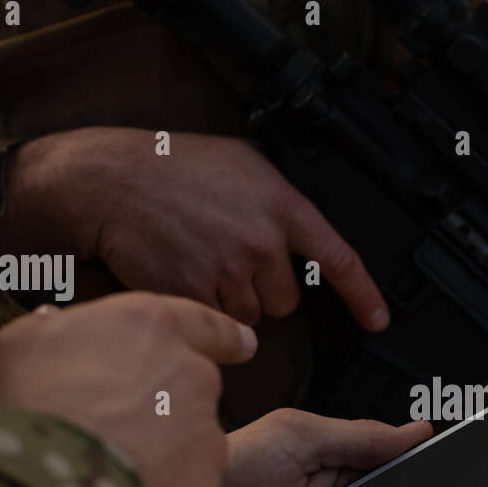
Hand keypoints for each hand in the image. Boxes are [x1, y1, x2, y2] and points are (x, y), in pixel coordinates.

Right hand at [0, 128, 388, 330]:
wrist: (108, 181)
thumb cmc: (170, 167)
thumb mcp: (241, 162)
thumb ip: (278, 199)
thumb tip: (302, 230)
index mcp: (280, 206)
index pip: (338, 258)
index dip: (364, 295)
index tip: (379, 320)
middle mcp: (261, 242)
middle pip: (286, 301)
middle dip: (262, 288)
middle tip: (226, 254)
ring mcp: (228, 272)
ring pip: (251, 317)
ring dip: (230, 300)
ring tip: (200, 259)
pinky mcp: (195, 297)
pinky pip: (216, 324)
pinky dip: (202, 309)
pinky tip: (182, 273)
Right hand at [0, 293, 256, 486]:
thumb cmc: (8, 413)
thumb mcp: (9, 350)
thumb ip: (45, 335)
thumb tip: (53, 326)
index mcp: (151, 329)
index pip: (204, 325)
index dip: (221, 336)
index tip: (243, 346)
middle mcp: (193, 380)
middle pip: (190, 395)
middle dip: (160, 415)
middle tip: (104, 439)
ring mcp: (206, 446)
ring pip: (189, 454)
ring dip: (156, 466)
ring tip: (95, 486)